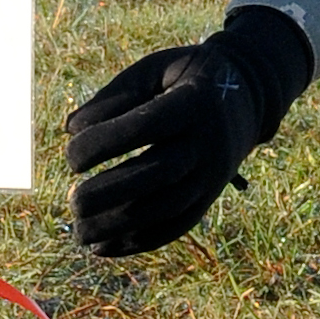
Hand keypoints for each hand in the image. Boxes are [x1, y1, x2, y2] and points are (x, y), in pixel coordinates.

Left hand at [65, 6, 312, 255]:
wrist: (247, 97)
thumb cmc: (185, 78)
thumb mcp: (155, 70)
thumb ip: (115, 95)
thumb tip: (71, 128)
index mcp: (194, 103)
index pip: (147, 125)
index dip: (106, 143)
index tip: (71, 158)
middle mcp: (208, 142)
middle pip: (160, 173)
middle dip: (112, 192)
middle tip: (73, 202)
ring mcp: (212, 175)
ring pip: (168, 208)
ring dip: (121, 225)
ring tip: (79, 233)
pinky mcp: (209, 198)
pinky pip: (176, 226)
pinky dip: (139, 242)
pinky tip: (103, 248)